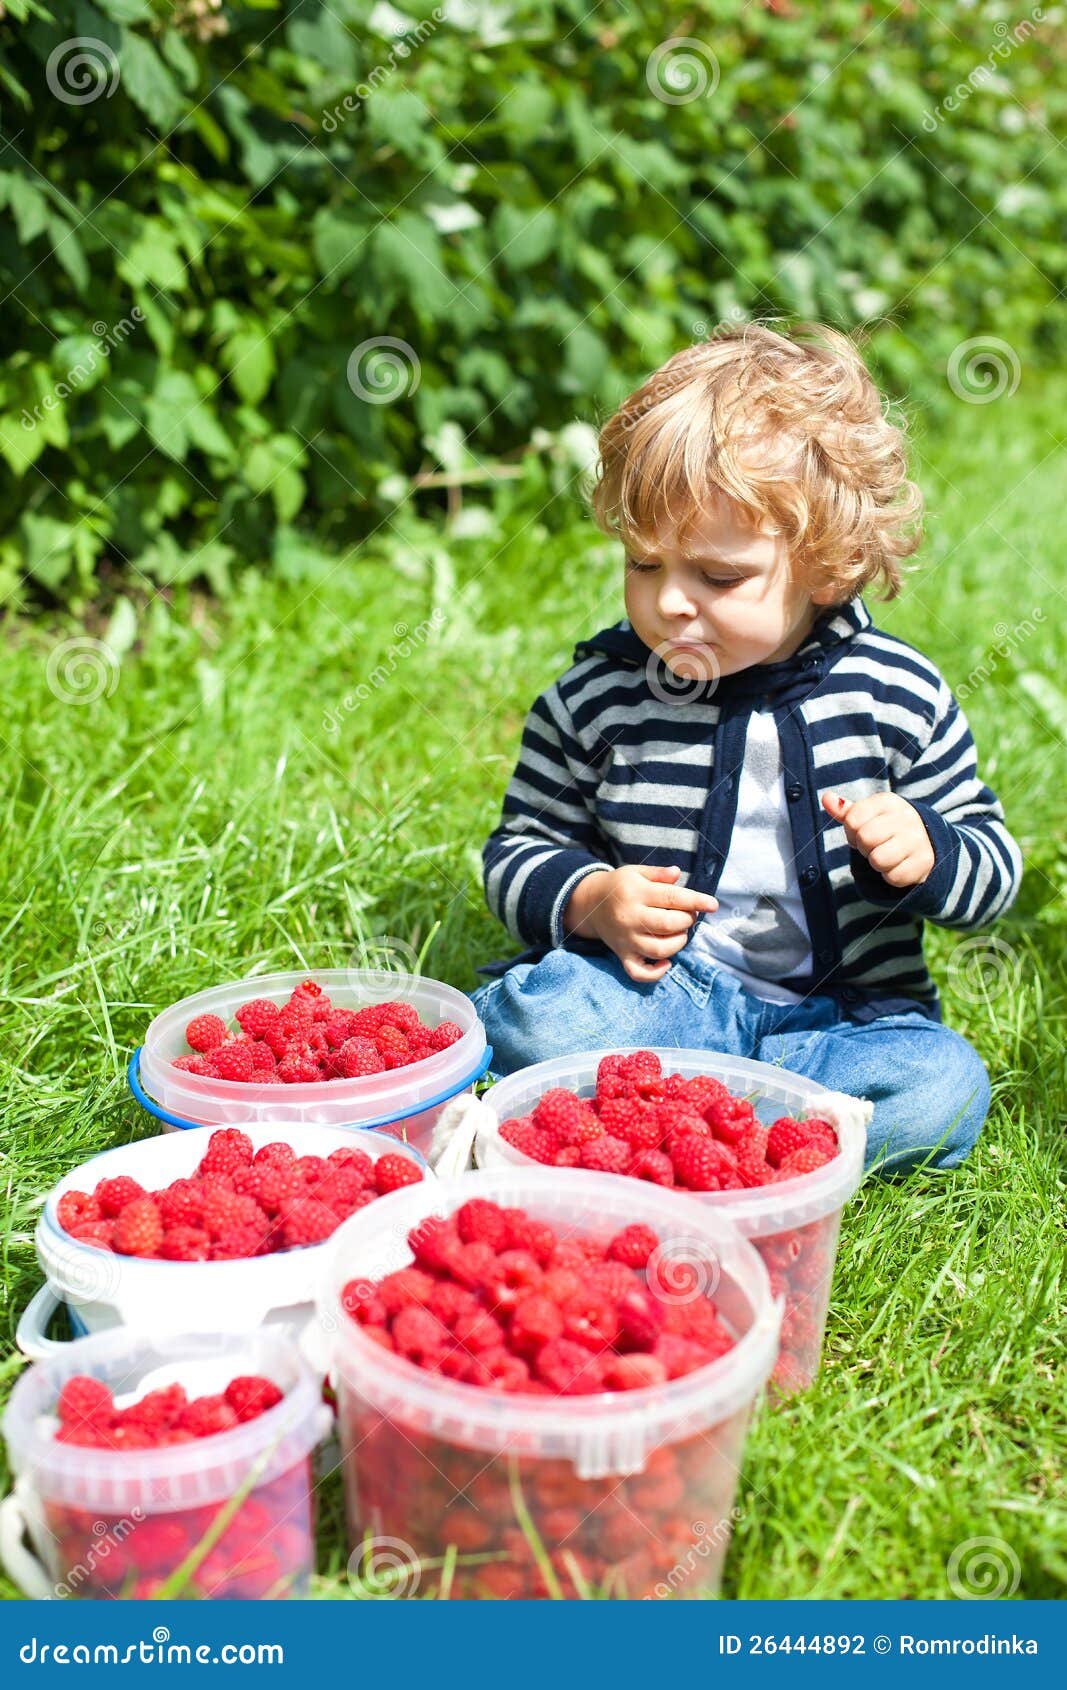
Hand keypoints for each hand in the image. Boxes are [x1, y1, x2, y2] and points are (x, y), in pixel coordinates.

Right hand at [563, 864, 717, 982]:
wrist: (589, 904)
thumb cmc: (619, 886)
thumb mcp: (636, 872)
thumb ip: (658, 873)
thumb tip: (678, 873)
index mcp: (636, 893)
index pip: (672, 898)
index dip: (696, 901)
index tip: (712, 905)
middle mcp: (630, 918)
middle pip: (669, 925)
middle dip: (687, 921)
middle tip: (688, 916)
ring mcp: (626, 939)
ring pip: (659, 950)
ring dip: (678, 943)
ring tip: (680, 934)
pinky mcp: (622, 954)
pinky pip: (639, 972)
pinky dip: (656, 973)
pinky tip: (666, 962)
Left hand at [822, 790, 934, 888]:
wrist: (925, 840)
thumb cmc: (886, 827)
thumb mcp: (866, 815)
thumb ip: (845, 810)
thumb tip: (826, 798)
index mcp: (887, 802)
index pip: (852, 820)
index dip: (851, 832)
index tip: (862, 832)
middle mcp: (906, 817)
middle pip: (865, 839)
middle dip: (864, 848)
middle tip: (875, 846)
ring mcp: (917, 839)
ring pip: (878, 860)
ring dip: (877, 864)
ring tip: (886, 855)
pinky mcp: (924, 861)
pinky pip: (893, 877)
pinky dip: (891, 876)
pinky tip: (898, 865)